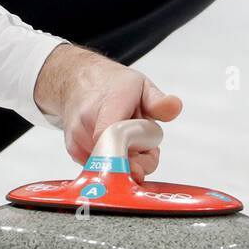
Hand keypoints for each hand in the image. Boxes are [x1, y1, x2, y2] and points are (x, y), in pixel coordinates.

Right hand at [33, 44, 182, 179]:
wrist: (76, 81)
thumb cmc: (111, 85)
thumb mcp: (141, 85)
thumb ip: (158, 101)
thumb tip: (174, 106)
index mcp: (107, 106)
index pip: (112, 138)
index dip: (129, 157)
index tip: (144, 160)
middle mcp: (86, 124)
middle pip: (117, 160)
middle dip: (139, 160)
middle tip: (144, 143)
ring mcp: (77, 139)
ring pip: (110, 167)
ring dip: (127, 161)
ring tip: (127, 138)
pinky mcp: (74, 151)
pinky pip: (101, 167)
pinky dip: (113, 161)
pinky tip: (114, 144)